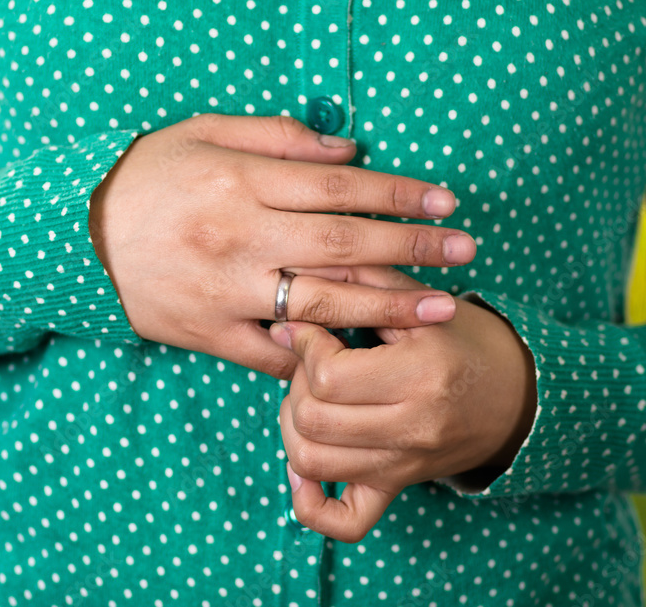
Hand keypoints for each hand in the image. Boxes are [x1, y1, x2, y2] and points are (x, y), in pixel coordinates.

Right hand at [88, 113, 476, 379]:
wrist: (77, 234)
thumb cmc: (148, 176)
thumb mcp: (203, 133)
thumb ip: (278, 138)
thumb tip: (349, 150)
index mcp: (238, 182)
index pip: (337, 188)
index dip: (397, 195)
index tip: (444, 202)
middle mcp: (237, 237)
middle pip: (341, 247)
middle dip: (410, 251)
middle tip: (465, 254)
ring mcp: (221, 291)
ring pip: (318, 304)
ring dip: (384, 308)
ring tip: (437, 311)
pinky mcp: (204, 332)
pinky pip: (270, 353)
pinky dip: (316, 355)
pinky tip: (357, 352)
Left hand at [272, 265, 537, 542]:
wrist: (519, 394)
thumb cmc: (465, 340)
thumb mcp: (422, 302)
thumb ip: (361, 287)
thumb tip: (290, 299)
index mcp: (421, 375)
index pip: (326, 376)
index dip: (303, 345)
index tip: (309, 328)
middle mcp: (414, 427)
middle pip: (311, 419)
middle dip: (295, 383)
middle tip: (312, 363)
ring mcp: (405, 465)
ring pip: (311, 462)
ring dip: (292, 427)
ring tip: (309, 400)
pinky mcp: (399, 487)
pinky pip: (344, 521)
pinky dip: (310, 502)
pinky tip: (302, 469)